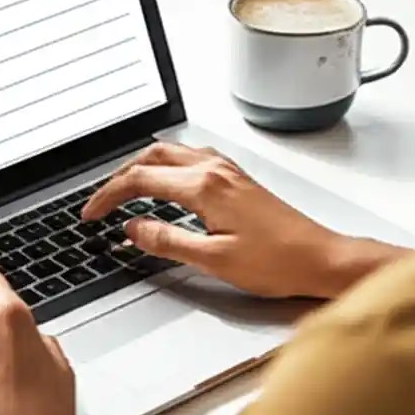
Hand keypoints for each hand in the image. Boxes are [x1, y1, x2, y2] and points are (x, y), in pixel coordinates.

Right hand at [82, 142, 406, 298]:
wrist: (321, 259)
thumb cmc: (278, 261)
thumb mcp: (213, 260)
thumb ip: (167, 241)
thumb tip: (134, 229)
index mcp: (204, 186)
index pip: (140, 180)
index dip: (108, 196)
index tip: (92, 214)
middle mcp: (215, 171)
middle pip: (152, 157)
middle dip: (120, 177)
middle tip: (102, 202)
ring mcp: (228, 172)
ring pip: (172, 153)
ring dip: (142, 167)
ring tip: (125, 190)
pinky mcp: (238, 180)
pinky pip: (191, 159)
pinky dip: (166, 167)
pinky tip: (165, 184)